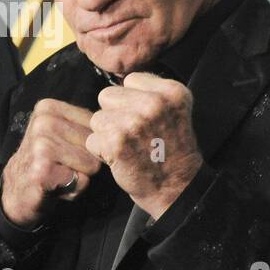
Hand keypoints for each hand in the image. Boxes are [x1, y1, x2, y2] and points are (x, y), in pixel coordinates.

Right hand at [0, 98, 101, 229]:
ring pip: (91, 164)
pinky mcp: (42, 169)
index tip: (67, 150)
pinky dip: (74, 189)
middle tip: (63, 166)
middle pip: (96, 144)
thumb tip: (117, 126)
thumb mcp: (62, 134)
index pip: (96, 125)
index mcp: (49, 107)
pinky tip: (57, 186)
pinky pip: (81, 181)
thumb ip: (85, 125)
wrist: (17, 191)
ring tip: (61, 175)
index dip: (89, 144)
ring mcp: (41, 144)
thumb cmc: (47, 163)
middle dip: (86, 161)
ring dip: (80, 176)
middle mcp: (44, 122)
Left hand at [85, 72, 201, 219]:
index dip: (131, 101)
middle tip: (134, 135)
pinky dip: (102, 152)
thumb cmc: (172, 151)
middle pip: (108, 96)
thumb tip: (119, 84)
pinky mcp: (116, 141)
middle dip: (115, 115)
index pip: (130, 80)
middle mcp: (154, 103)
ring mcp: (134, 121)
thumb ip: (150, 93)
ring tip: (129, 147)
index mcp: (171, 92)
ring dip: (107, 135)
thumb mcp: (173, 111)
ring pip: (97, 118)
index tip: (145, 119)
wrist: (177, 189)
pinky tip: (122, 159)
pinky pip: (92, 139)